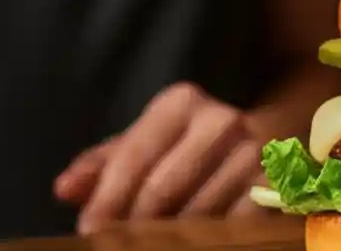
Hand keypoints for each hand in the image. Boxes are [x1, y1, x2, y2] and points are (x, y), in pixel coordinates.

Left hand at [53, 82, 265, 233]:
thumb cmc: (191, 144)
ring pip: (195, 215)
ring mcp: (253, 155)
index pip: (133, 158)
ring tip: (149, 247)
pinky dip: (204, 241)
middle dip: (130, 227)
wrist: (272, 136)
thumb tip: (64, 189)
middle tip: (113, 248)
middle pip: (161, 191)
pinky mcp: (276, 189)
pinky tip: (187, 243)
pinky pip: (231, 229)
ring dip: (166, 241)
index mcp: (180, 103)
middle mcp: (220, 122)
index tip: (87, 231)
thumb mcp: (147, 141)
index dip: (106, 200)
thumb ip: (103, 165)